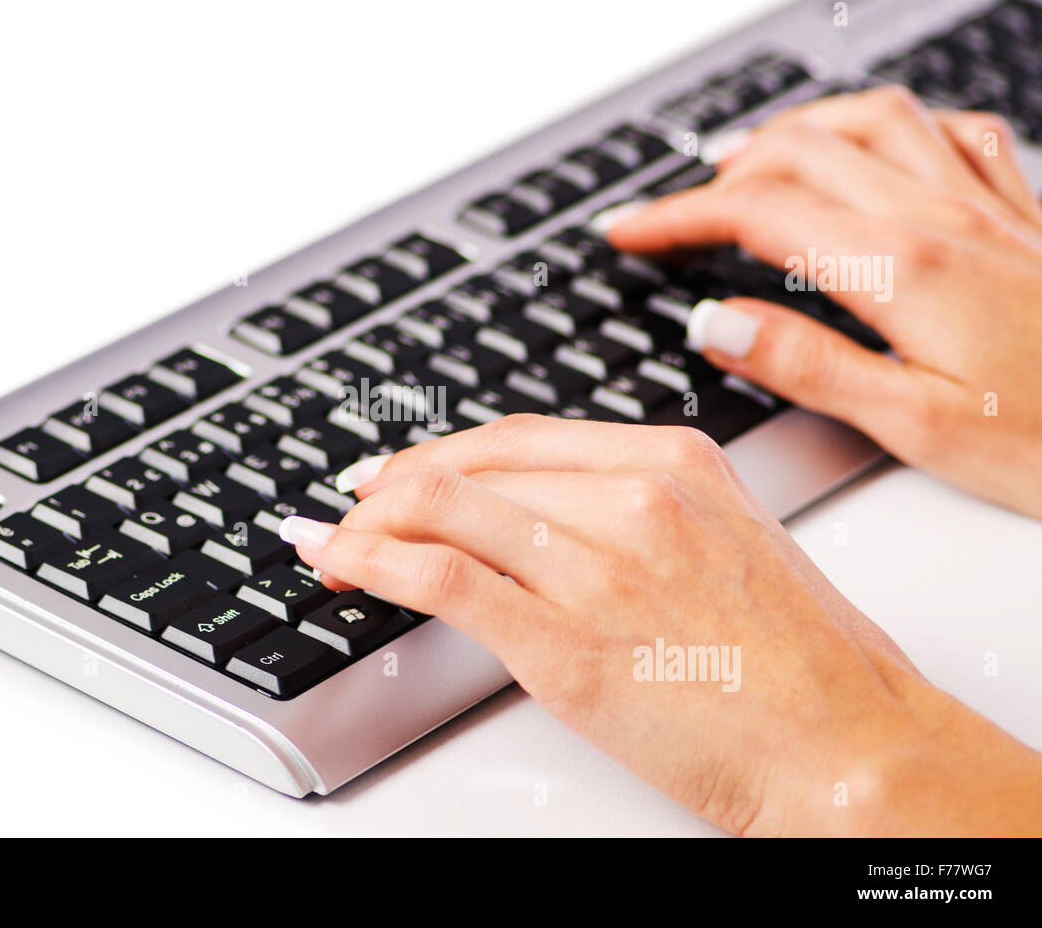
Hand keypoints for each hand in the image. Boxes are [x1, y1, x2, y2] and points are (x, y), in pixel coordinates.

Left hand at [281, 416, 1041, 833]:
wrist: (850, 745)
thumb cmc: (804, 661)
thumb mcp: (729, 540)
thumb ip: (643, 510)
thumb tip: (548, 515)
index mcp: (673, 460)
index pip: (519, 437)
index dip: (442, 453)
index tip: (404, 472)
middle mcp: (629, 497)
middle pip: (469, 463)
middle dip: (391, 483)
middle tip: (354, 505)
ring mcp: (594, 566)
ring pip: (440, 508)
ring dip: (365, 520)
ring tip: (331, 539)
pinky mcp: (563, 643)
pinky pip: (440, 578)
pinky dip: (370, 560)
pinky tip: (337, 561)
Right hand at [607, 86, 1041, 517]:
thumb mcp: (910, 423)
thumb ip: (804, 364)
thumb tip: (715, 322)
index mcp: (900, 268)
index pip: (757, 211)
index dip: (677, 217)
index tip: (627, 231)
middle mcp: (941, 217)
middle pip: (802, 151)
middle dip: (718, 173)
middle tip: (671, 213)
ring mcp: (984, 206)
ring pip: (872, 121)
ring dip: (796, 129)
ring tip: (749, 159)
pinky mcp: (1018, 215)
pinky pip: (948, 132)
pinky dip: (888, 126)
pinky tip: (876, 149)